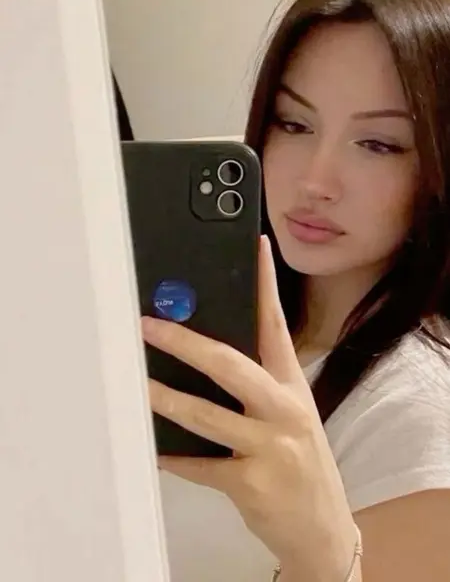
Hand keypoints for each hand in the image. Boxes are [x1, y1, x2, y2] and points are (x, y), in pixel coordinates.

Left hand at [142, 237, 354, 579]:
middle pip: (230, 365)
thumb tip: (204, 355)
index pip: (277, 325)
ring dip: (166, 400)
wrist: (322, 526)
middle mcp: (284, 411)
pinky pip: (201, 467)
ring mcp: (270, 448)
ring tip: (137, 386)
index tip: (255, 249)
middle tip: (149, 326)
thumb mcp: (290, 415)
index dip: (265, 284)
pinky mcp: (252, 485)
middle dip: (185, 343)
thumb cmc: (300, 461)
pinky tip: (154, 449)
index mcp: (292, 387)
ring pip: (206, 416)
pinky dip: (174, 458)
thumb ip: (256, 386)